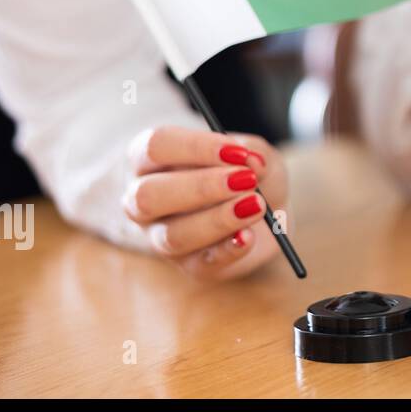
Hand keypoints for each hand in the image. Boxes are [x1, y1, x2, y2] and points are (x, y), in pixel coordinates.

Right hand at [123, 127, 288, 279]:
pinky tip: (248, 236)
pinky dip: (228, 249)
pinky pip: (200, 263)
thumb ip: (251, 150)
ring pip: (172, 236)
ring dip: (218, 219)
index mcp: (150, 158)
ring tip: (255, 206)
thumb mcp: (253, 151)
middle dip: (201, 187)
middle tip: (246, 180)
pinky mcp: (189, 264)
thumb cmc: (247, 170)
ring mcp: (161, 237)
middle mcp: (143, 199)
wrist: (267, 207)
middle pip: (149, 194)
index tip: (237, 152)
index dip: (195, 147)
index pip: (155, 146)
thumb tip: (252, 162)